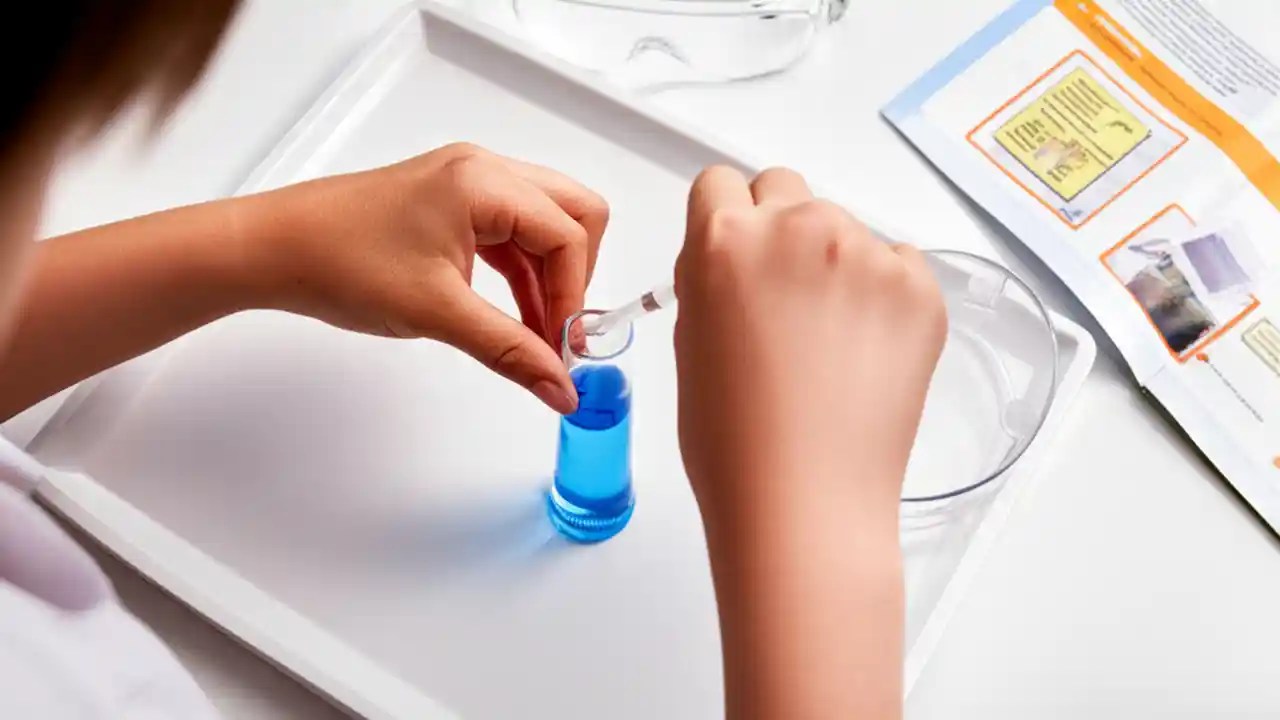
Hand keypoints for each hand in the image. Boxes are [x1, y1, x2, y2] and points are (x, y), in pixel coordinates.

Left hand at [244, 143, 606, 413]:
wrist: (273, 250)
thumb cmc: (339, 263)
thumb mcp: (437, 314)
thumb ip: (510, 351)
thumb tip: (560, 388)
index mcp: (483, 182)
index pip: (568, 235)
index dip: (574, 296)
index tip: (563, 349)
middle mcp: (483, 171)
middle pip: (573, 214)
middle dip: (576, 276)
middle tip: (560, 332)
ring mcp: (467, 184)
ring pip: (545, 225)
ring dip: (549, 279)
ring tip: (536, 337)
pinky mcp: (452, 203)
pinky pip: (512, 234)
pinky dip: (523, 274)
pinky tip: (513, 317)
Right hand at [674, 166, 944, 718]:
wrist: (804, 502)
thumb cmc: (732, 442)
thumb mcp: (689, 343)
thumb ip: (709, 279)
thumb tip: (732, 256)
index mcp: (724, 240)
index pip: (719, 184)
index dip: (724, 220)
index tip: (736, 252)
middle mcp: (797, 229)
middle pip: (784, 189)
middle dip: (779, 229)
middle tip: (782, 296)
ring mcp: (866, 255)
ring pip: (845, 227)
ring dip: (834, 263)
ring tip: (829, 341)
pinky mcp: (920, 288)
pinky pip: (898, 263)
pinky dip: (883, 294)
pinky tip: (865, 350)